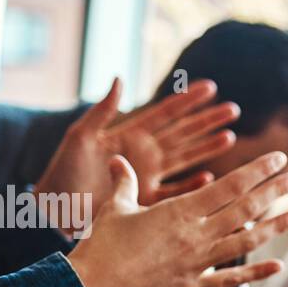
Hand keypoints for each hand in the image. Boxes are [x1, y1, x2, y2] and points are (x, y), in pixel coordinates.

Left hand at [36, 78, 239, 231]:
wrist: (55, 209)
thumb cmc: (63, 171)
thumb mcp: (80, 137)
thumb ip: (102, 111)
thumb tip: (119, 78)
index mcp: (129, 135)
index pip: (164, 113)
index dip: (187, 100)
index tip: (210, 87)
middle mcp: (143, 155)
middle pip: (182, 134)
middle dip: (207, 121)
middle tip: (233, 110)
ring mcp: (147, 178)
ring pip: (186, 159)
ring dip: (207, 149)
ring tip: (231, 138)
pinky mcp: (146, 201)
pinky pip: (176, 192)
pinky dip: (193, 186)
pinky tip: (210, 177)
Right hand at [67, 151, 287, 286]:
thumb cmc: (100, 247)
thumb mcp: (114, 209)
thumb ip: (124, 184)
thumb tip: (119, 161)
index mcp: (179, 211)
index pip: (229, 185)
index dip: (257, 171)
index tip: (278, 159)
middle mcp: (195, 235)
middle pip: (244, 209)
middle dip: (273, 191)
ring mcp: (197, 262)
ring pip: (245, 241)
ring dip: (274, 227)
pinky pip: (230, 278)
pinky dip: (256, 272)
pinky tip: (277, 265)